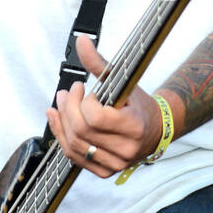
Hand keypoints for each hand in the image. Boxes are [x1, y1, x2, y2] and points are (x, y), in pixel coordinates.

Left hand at [45, 33, 164, 178]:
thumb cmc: (137, 104)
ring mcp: (115, 163)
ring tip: (60, 104)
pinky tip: (57, 120)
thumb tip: (81, 41)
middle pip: (82, 131)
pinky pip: (75, 158)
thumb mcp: (123, 81)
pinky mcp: (105, 171)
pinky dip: (61, 138)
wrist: (155, 129)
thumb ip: (99, 63)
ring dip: (61, 122)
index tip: (85, 90)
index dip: (84, 102)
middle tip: (66, 93)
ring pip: (74, 146)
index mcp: (134, 127)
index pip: (96, 118)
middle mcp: (126, 149)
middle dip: (68, 109)